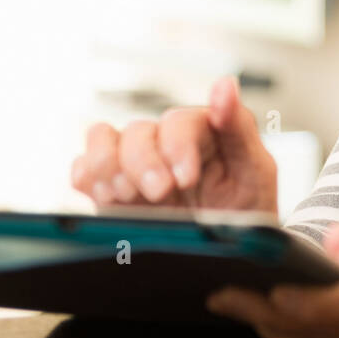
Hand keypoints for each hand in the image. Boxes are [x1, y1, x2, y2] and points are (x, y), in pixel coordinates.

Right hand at [70, 75, 278, 213]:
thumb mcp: (256, 171)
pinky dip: (86, 178)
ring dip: (108, 165)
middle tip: (158, 193)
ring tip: (126, 196)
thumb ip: (239, 127)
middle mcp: (164, 141)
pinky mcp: (109, 187)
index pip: (178, 121)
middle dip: (143, 163)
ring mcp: (134, 163)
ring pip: (102, 138)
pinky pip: (82, 168)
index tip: (185, 178)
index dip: (177, 146)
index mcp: (200, 131)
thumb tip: (226, 84)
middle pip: (138, 131)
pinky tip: (107, 198)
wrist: (225, 253)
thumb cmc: (244, 210)